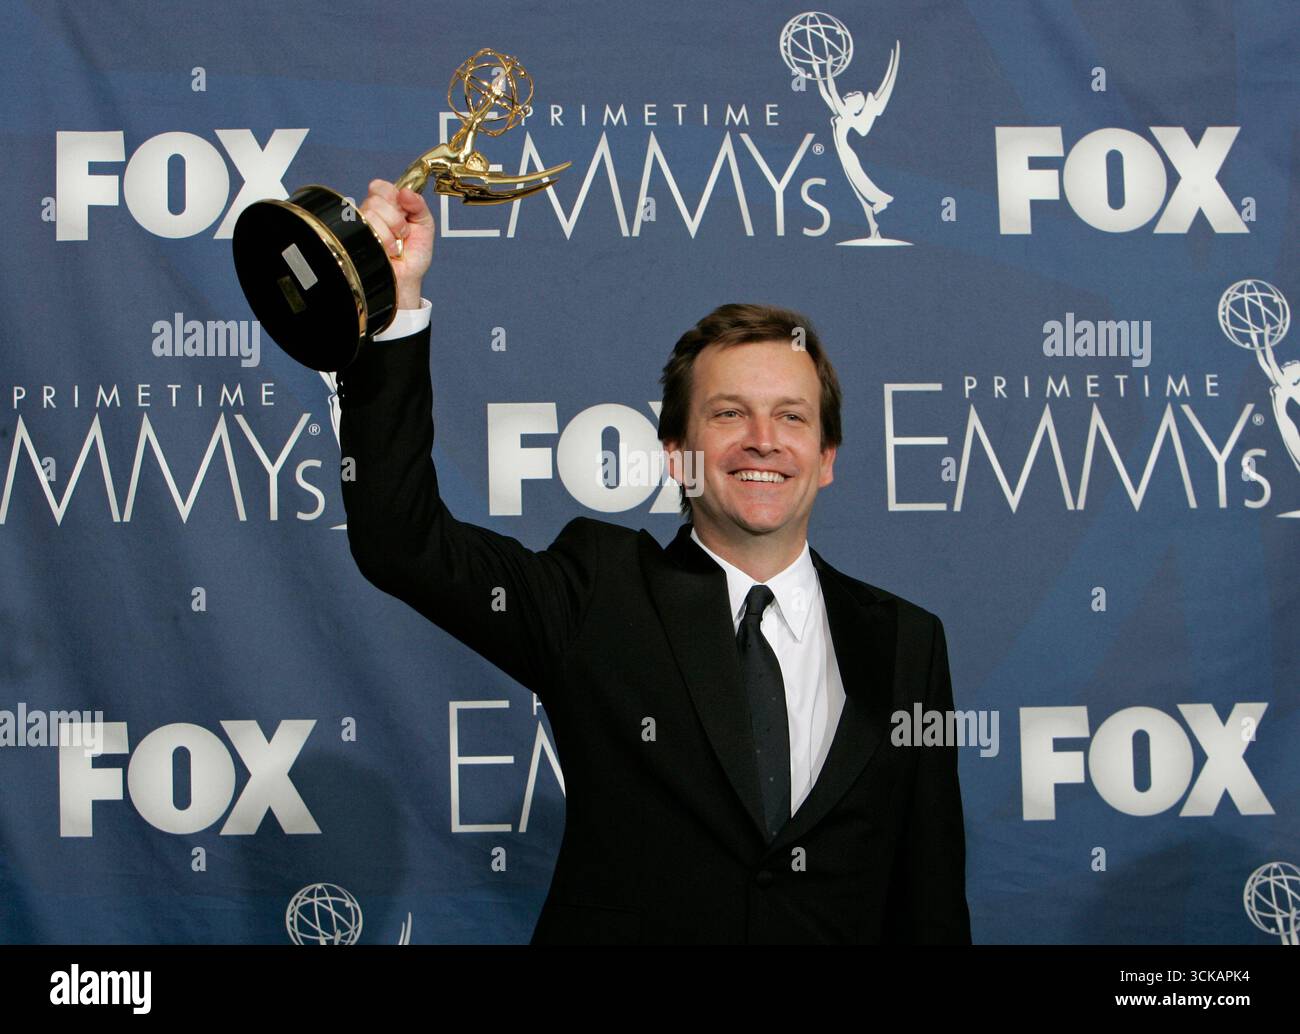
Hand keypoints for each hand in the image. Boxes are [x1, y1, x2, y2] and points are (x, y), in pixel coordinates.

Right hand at [359, 179, 433, 309]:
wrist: (408, 280)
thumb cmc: (414, 255)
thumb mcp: (425, 225)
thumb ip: (419, 205)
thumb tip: (406, 191)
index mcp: (387, 206)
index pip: (380, 187)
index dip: (392, 195)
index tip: (404, 210)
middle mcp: (371, 214)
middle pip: (376, 200)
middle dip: (396, 219)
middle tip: (402, 233)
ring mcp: (362, 228)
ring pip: (370, 214)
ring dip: (391, 232)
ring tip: (396, 246)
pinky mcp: (356, 241)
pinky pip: (367, 230)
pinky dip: (385, 241)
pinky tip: (389, 251)